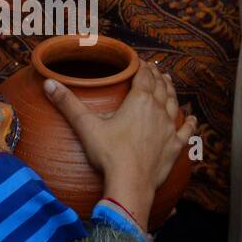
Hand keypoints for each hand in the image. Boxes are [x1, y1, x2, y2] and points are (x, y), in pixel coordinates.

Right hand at [44, 60, 195, 229]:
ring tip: (168, 82)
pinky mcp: (175, 146)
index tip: (139, 60)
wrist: (130, 182)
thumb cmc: (108, 153)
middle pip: (160, 87)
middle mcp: (158, 110)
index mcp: (139, 101)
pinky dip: (190, 122)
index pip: (143, 77)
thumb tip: (48, 83)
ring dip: (172, 91)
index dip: (141, 66)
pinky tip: (192, 118)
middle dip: (157, 76)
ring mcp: (170, 128)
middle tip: (154, 68)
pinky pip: (186, 130)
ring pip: (174, 103)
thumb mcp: (85, 125)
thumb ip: (68, 103)